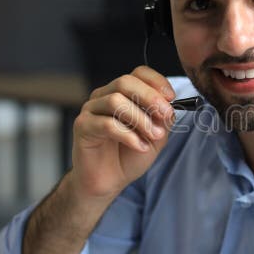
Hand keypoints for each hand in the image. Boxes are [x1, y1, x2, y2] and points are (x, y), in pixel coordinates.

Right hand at [69, 65, 175, 200]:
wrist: (109, 181)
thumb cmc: (130, 155)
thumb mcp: (155, 136)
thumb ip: (162, 119)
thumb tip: (169, 105)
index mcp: (123, 93)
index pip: (139, 73)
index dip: (156, 82)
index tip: (171, 98)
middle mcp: (104, 95)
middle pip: (125, 82)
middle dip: (150, 98)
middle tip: (166, 115)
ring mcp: (91, 109)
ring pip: (116, 101)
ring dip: (141, 119)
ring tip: (154, 136)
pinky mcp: (82, 126)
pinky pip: (106, 124)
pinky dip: (128, 135)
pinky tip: (140, 146)